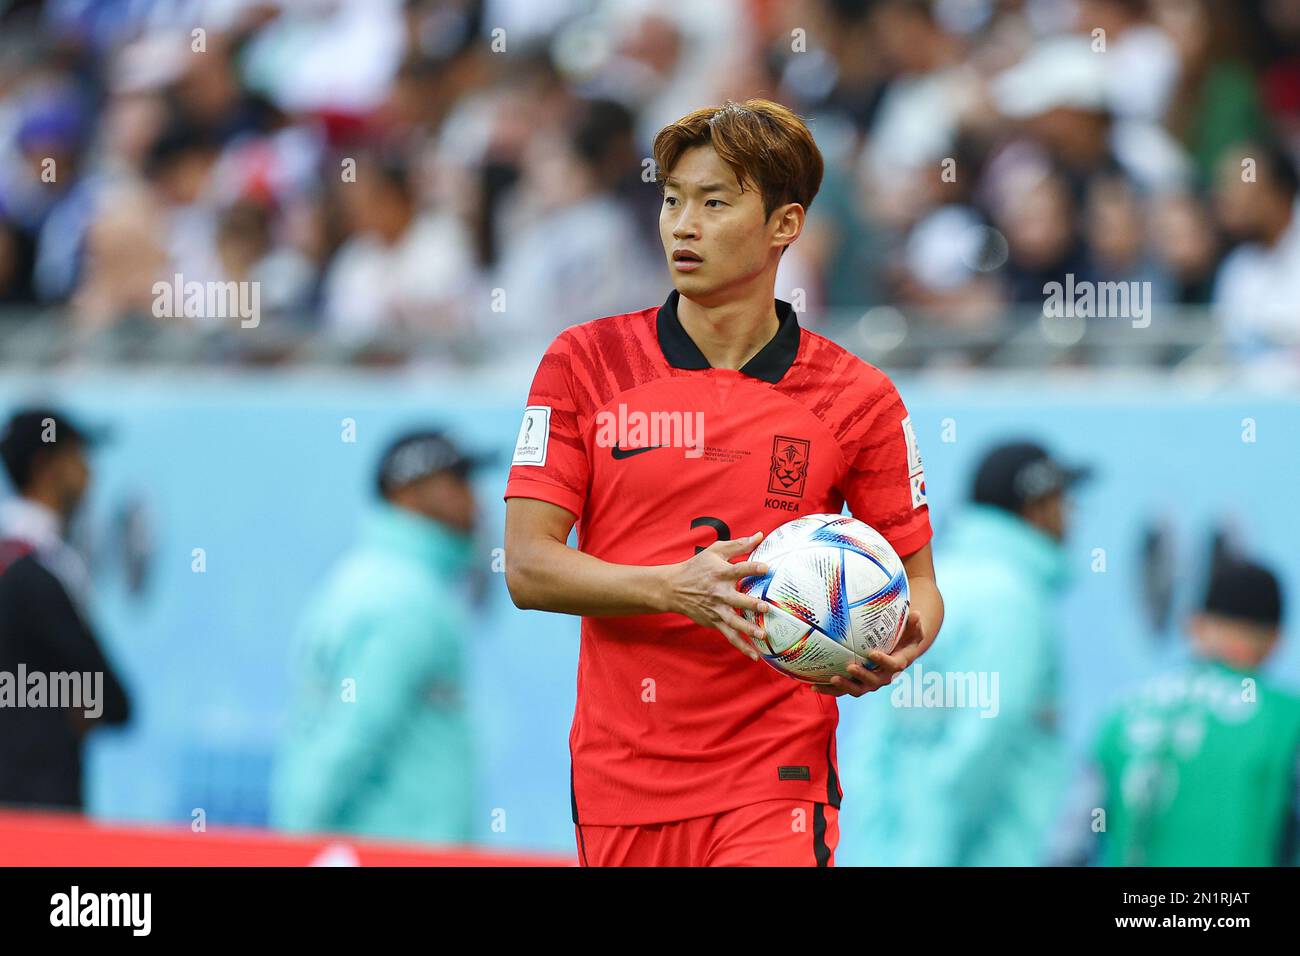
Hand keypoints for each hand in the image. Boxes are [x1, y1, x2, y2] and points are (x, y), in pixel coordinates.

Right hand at [664, 532, 769, 661]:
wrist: (673, 588)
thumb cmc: (698, 567)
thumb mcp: (715, 551)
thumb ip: (738, 545)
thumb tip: (760, 536)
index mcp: (720, 573)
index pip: (738, 570)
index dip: (752, 568)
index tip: (766, 567)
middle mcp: (719, 593)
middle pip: (736, 599)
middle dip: (750, 604)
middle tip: (765, 607)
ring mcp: (716, 610)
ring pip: (733, 622)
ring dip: (747, 628)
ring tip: (762, 634)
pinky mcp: (714, 622)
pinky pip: (729, 636)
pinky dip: (742, 646)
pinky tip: (755, 655)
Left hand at [814, 610, 925, 697]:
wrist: (898, 650)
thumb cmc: (905, 636)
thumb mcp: (912, 629)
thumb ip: (913, 624)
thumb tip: (915, 613)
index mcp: (897, 664)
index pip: (893, 666)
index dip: (883, 661)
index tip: (872, 653)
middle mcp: (883, 677)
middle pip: (873, 682)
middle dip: (861, 676)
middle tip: (850, 666)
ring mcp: (869, 682)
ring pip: (857, 689)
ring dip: (844, 686)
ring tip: (832, 678)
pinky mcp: (857, 684)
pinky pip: (843, 690)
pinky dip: (829, 689)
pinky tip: (812, 686)